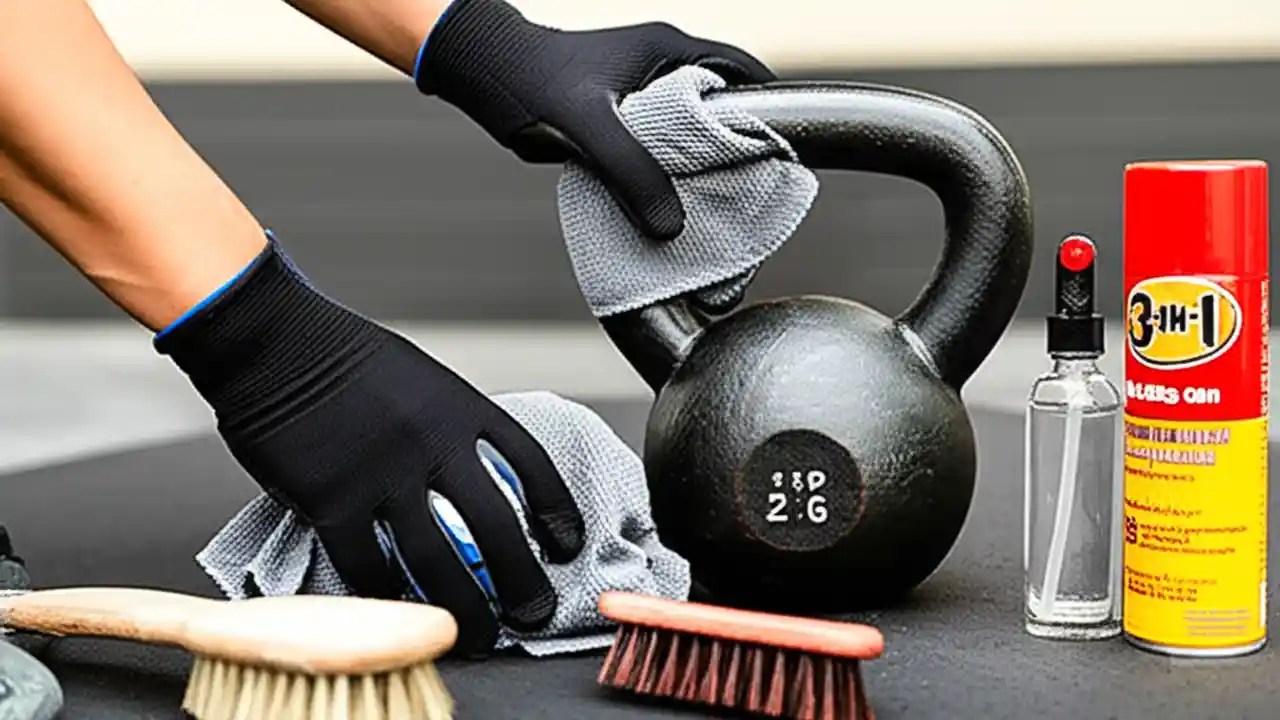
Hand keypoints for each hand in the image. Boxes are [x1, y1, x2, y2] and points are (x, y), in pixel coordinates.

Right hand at [156, 238, 584, 655]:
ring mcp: (381, 474)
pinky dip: (388, 594)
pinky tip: (400, 606)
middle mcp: (432, 444)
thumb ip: (453, 425)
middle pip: (496, 528)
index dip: (559, 513)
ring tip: (478, 635)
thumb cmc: (344, 356)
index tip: (566, 546)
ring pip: (438, 562)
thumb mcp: (422, 377)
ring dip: (465, 609)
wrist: (274, 341)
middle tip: (532, 612)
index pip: (532, 467)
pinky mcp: (330, 500)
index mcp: (461, 408)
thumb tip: (477, 471)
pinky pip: (367, 565)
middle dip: (523, 582)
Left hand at [415, 0, 775, 239]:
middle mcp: (661, 67)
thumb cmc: (530, 82)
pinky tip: (674, 205)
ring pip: (691, 129)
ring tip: (721, 205)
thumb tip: (669, 227)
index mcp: (667, 51)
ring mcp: (641, 92)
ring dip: (704, 162)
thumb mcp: (587, 127)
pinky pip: (660, 146)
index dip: (769, 104)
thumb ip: (631, 171)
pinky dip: (671, 172)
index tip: (787, 146)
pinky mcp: (622, 118)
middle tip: (756, 187)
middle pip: (722, 105)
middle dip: (742, 142)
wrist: (482, 75)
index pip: (740, 71)